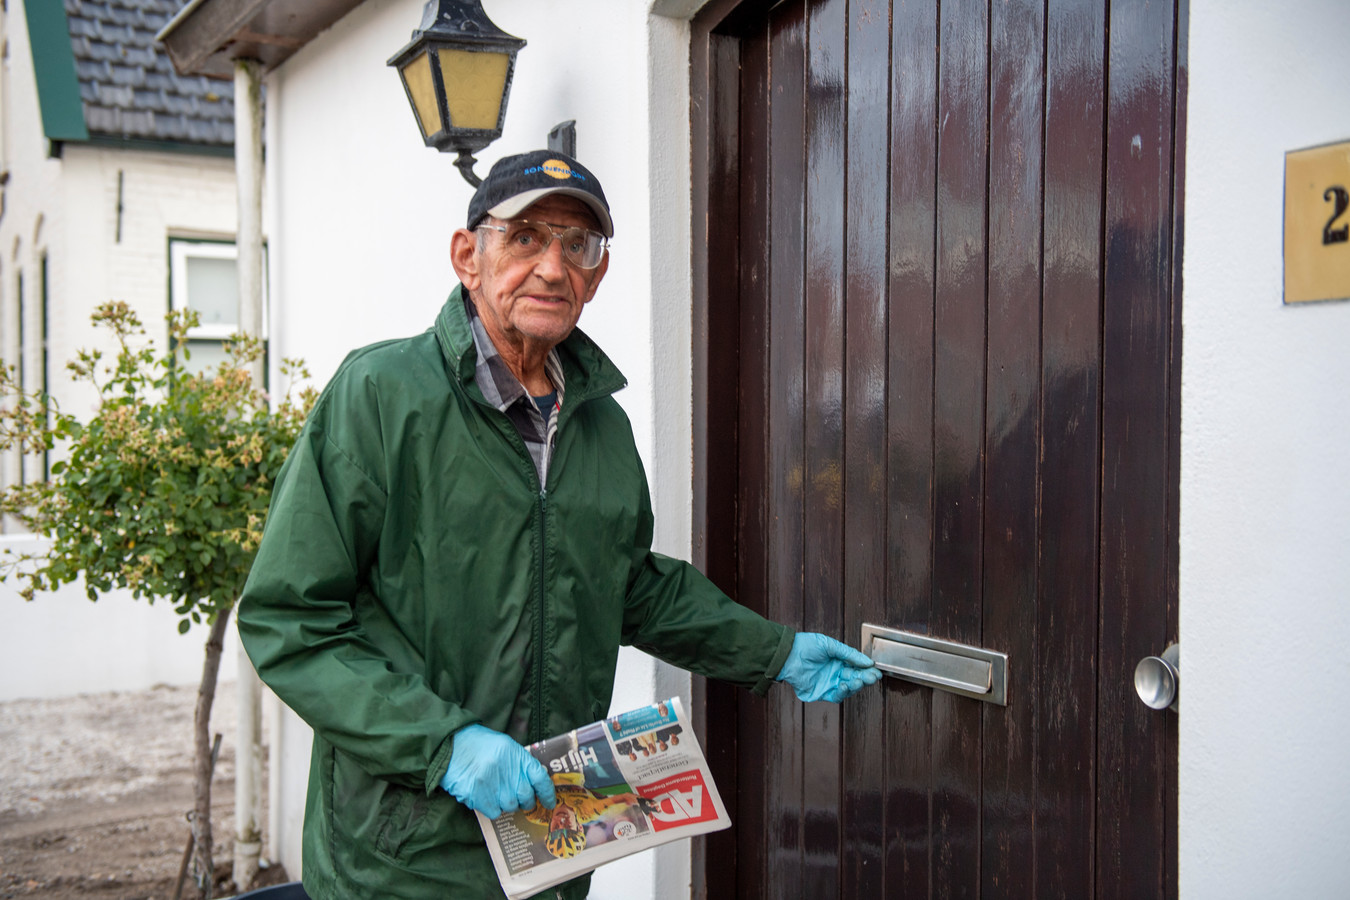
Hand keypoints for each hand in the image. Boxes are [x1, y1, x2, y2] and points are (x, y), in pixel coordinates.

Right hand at [439, 724, 555, 817]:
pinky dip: (492, 808)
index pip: (541, 779)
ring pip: (511, 807)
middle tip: (519, 796)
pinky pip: (494, 812)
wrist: (451, 745)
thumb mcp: (506, 747)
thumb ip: (521, 763)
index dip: (548, 793)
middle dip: (526, 800)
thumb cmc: (479, 744)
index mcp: (518, 757)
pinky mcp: (479, 798)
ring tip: (497, 792)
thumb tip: (535, 778)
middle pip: (527, 797)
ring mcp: (494, 788)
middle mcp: (509, 774)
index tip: (549, 802)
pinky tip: (485, 796)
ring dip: (507, 803)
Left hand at [776, 633, 881, 702]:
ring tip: (860, 680)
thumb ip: (849, 654)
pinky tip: (845, 684)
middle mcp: (835, 673)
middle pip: (855, 678)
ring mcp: (828, 683)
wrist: (788, 654)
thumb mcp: (830, 645)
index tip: (876, 670)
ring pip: (848, 688)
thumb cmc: (806, 646)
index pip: (857, 667)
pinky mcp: (821, 693)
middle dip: (865, 678)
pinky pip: (836, 696)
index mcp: (838, 661)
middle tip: (873, 677)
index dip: (867, 670)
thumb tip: (868, 661)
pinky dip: (842, 692)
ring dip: (856, 685)